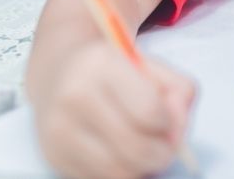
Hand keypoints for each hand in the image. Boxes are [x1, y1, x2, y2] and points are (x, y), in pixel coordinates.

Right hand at [33, 41, 195, 178]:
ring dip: (142, 169)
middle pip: (137, 149)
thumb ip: (179, 92)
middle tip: (165, 148)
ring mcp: (60, 129)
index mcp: (102, 65)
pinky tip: (118, 154)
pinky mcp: (54, 155)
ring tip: (142, 151)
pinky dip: (119, 173)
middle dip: (162, 154)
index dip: (170, 124)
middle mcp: (74, 96)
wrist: (59, 72)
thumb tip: (176, 134)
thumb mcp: (150, 66)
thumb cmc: (114, 71)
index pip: (150, 112)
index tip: (167, 122)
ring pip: (120, 173)